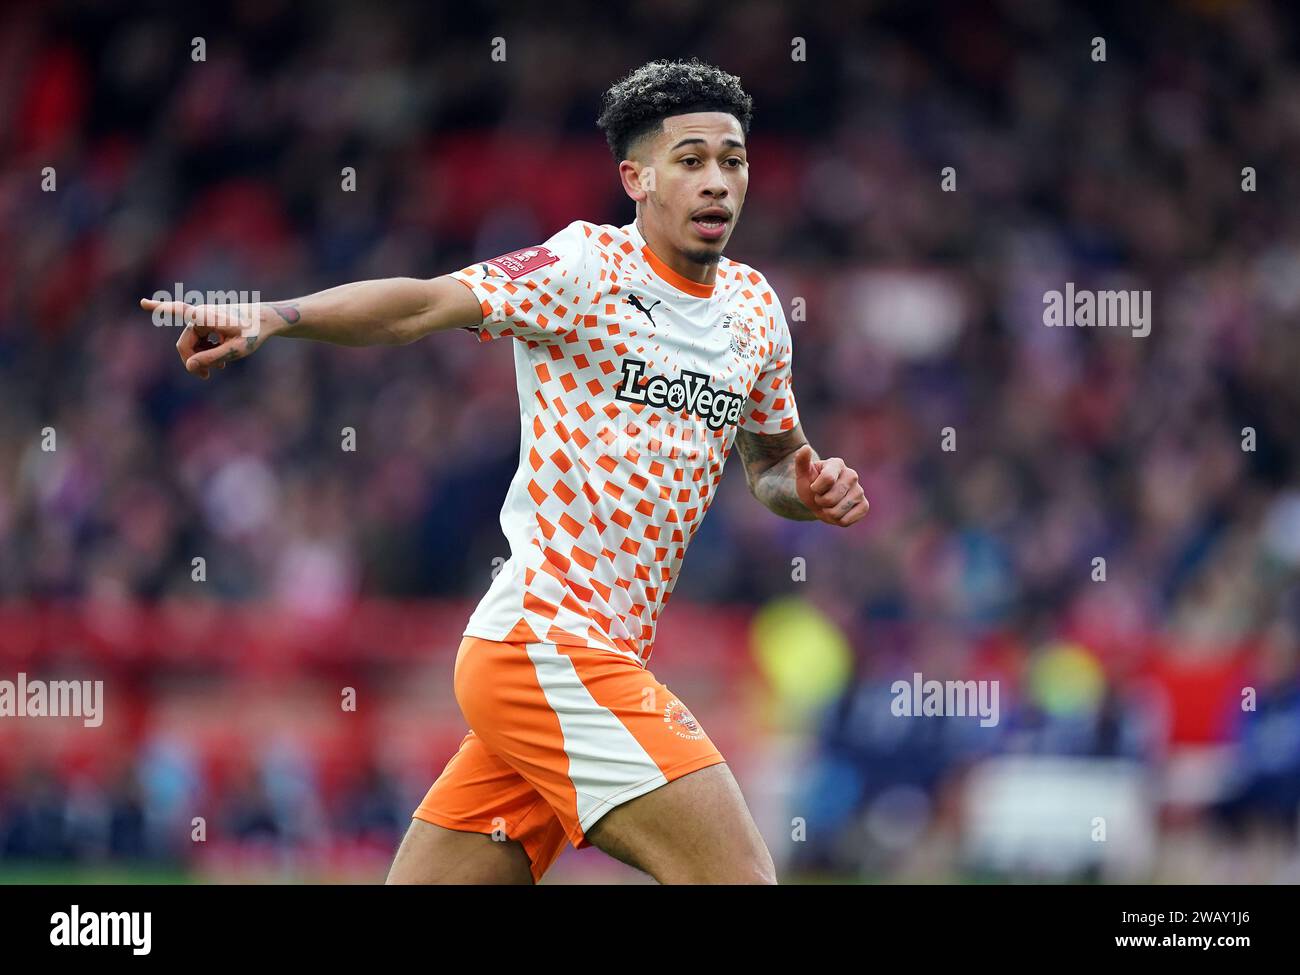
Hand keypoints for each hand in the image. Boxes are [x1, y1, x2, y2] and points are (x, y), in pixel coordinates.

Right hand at [141, 299, 269, 378]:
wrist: (266, 320)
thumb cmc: (254, 333)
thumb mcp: (236, 350)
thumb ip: (213, 358)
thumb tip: (189, 366)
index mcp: (205, 317)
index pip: (179, 311)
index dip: (160, 308)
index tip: (142, 302)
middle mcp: (200, 314)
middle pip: (185, 343)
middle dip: (193, 361)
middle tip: (206, 378)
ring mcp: (202, 317)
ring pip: (191, 343)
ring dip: (201, 357)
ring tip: (219, 370)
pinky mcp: (207, 321)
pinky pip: (198, 339)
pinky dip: (206, 350)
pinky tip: (219, 363)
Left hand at [793, 444, 868, 525]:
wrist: (819, 500)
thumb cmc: (811, 484)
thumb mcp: (802, 474)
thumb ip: (801, 461)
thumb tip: (805, 448)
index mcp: (837, 464)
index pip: (827, 479)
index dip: (816, 488)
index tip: (814, 487)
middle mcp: (852, 475)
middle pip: (831, 498)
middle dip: (820, 502)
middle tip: (821, 497)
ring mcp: (860, 491)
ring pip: (837, 512)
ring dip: (828, 512)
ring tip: (829, 504)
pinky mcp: (864, 505)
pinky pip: (847, 520)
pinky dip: (838, 521)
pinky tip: (838, 512)